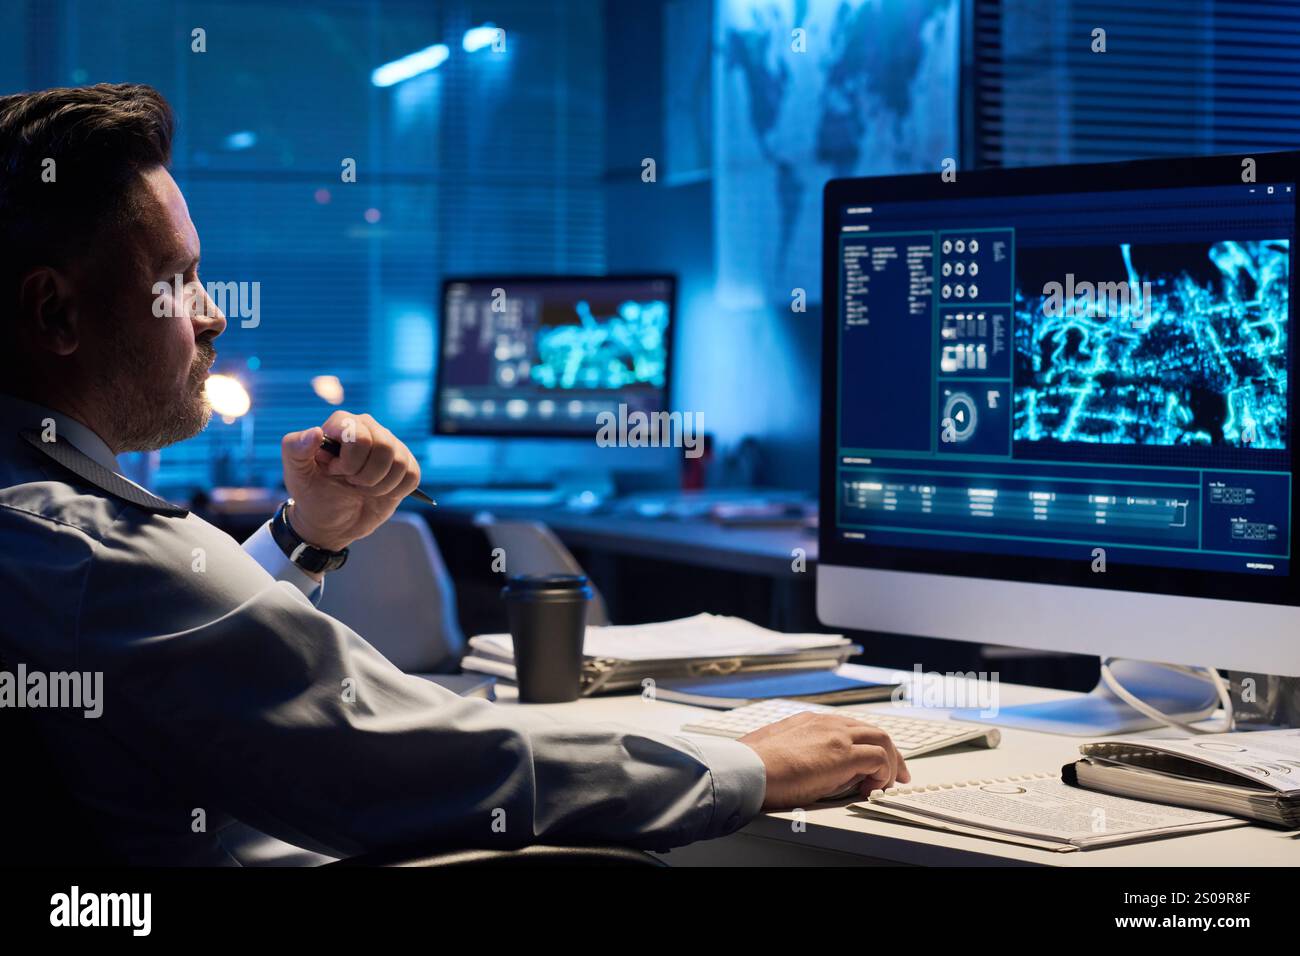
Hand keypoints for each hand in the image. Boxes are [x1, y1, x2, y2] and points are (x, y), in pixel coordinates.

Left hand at [279, 411, 421, 552]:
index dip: (349, 462)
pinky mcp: (406, 464)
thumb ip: (295, 448)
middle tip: (350, 482)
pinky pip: (412, 474)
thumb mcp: (296, 474)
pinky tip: (379, 491)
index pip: (359, 436)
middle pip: (384, 447)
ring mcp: (391, 445)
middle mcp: (369, 427)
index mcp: (343, 422)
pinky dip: (395, 491)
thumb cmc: (312, 494)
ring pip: (400, 462)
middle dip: (365, 476)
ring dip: (379, 486)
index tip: (334, 471)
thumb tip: (316, 432)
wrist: (332, 521)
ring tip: (363, 488)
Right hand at [738, 712, 909, 808]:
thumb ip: (793, 751)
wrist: (746, 768)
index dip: (866, 744)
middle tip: (896, 773)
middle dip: (890, 752)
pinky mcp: (843, 755)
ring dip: (891, 763)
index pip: (850, 726)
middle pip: (872, 730)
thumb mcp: (775, 749)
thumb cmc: (752, 765)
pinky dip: (883, 774)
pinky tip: (872, 790)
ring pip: (881, 740)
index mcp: (809, 721)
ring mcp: (836, 736)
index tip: (872, 761)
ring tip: (889, 784)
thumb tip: (799, 767)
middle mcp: (826, 723)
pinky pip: (879, 759)